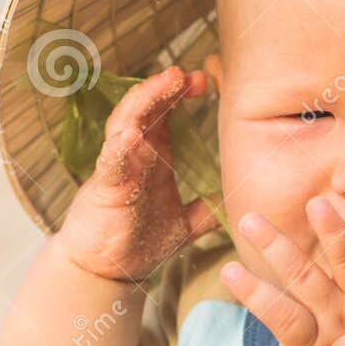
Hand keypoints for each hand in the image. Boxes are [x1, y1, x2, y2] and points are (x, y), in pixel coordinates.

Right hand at [53, 64, 219, 284]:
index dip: (181, 93)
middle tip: (189, 74)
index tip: (206, 80)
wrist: (107, 271)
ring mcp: (119, 170)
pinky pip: (110, 164)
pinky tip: (130, 134)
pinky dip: (118, 148)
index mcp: (153, 157)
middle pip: (147, 109)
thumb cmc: (139, 242)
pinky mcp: (105, 190)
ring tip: (164, 83)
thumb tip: (239, 204)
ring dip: (145, 102)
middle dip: (166, 88)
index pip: (165, 114)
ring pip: (126, 124)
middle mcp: (135, 156)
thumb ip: (208, 211)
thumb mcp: (185, 225)